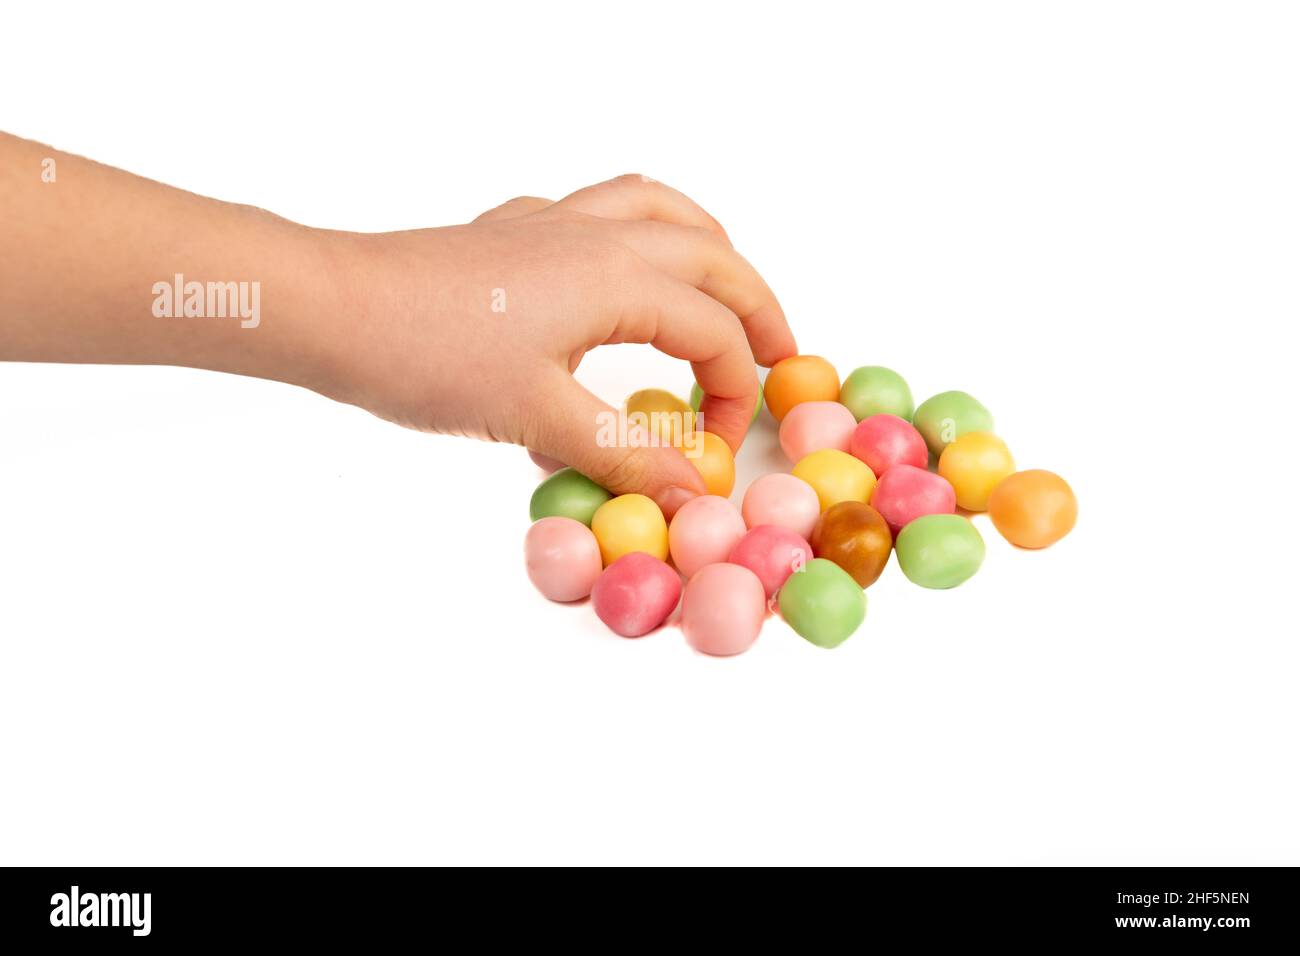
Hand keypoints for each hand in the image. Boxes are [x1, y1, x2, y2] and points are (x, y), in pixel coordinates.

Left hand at [314, 175, 795, 514]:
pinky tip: (619, 270)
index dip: (733, 393)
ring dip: (708, 249)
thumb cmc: (429, 355)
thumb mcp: (538, 416)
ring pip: (660, 211)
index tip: (716, 450)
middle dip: (755, 306)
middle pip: (711, 257)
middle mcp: (598, 234)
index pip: (713, 333)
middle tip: (781, 352)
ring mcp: (553, 223)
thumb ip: (625, 452)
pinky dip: (638, 232)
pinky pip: (601, 210)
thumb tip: (692, 492)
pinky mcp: (512, 231)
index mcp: (619, 276)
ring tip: (727, 287)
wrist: (332, 308)